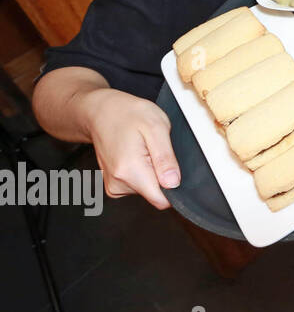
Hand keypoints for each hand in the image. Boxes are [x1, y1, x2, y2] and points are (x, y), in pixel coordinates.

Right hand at [77, 87, 178, 209]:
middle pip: (156, 193)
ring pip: (147, 189)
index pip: (161, 200)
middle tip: (155, 149)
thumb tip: (173, 183)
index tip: (173, 169)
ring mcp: (113, 185)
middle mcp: (118, 183)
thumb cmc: (127, 114)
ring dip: (152, 171)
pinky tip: (136, 154)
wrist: (100, 111)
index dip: (174, 188)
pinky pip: (138, 185)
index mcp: (130, 171)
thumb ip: (165, 158)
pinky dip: (143, 171)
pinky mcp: (113, 183)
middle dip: (162, 174)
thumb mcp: (156, 127)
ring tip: (144, 148)